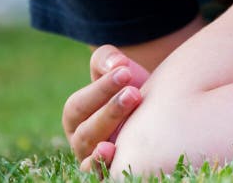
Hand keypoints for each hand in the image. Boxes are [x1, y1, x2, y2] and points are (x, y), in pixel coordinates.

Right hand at [62, 45, 149, 171]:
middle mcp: (81, 141)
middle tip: (134, 93)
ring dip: (105, 144)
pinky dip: (104, 169)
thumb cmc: (130, 86)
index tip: (125, 71)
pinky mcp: (112, 172)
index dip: (101, 89)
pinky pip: (104, 176)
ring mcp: (95, 160)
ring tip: (118, 137)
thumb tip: (115, 64)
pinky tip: (115, 156)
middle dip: (110, 112)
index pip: (79, 106)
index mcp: (76, 115)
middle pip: (85, 132)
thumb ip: (108, 60)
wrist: (156, 107)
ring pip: (91, 157)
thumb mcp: (118, 68)